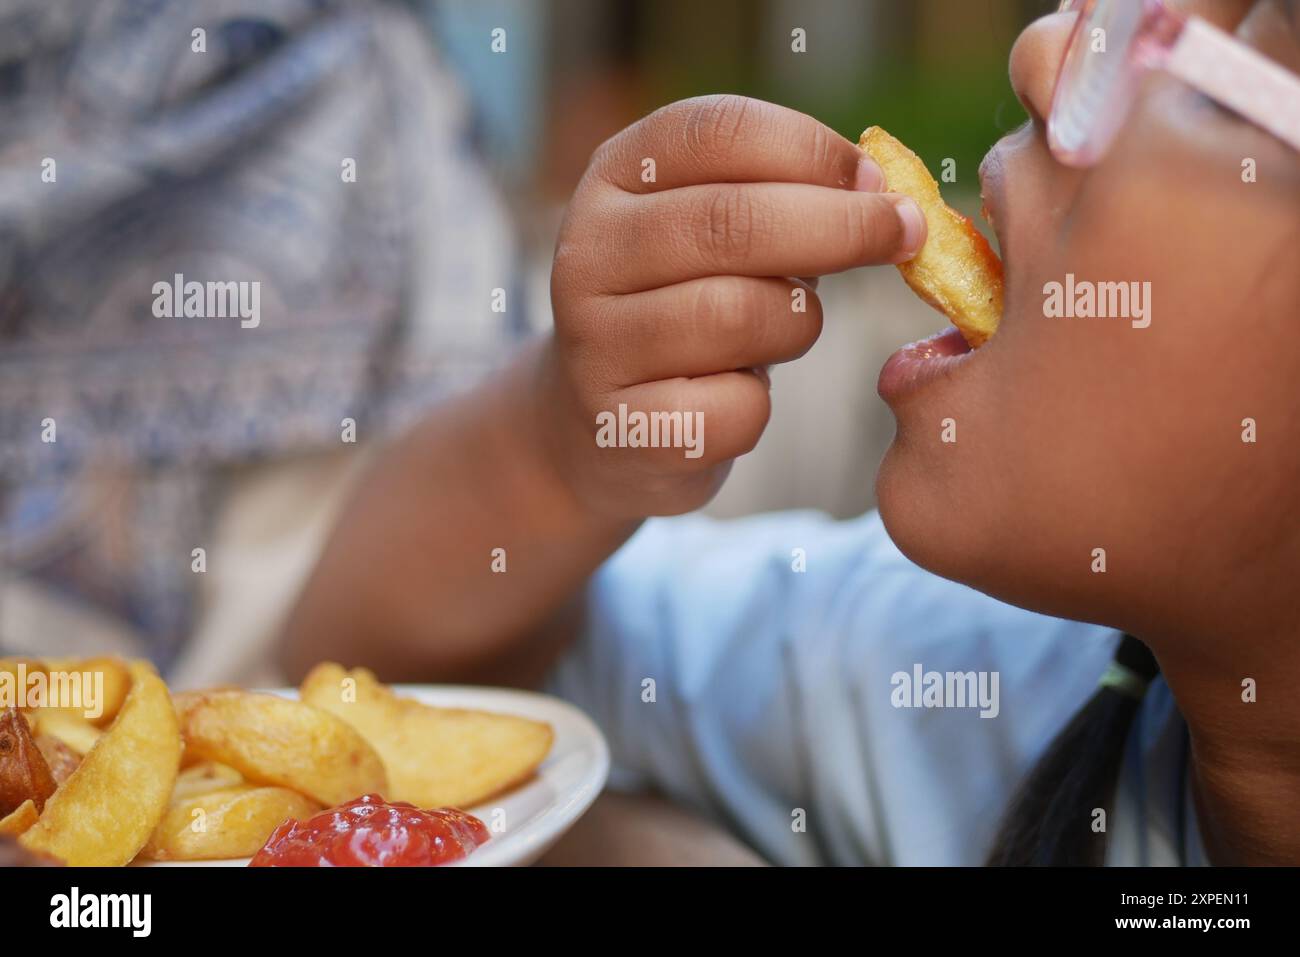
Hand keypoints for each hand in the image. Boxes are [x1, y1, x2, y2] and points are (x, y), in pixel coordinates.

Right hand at [542, 94, 925, 517]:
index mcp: (614, 177)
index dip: (812, 150)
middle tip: (903, 234)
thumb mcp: (715, 235)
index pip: (717, 132)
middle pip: (731, 222)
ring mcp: (594, 342)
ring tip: (788, 328)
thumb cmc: (688, 308)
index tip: (876, 181)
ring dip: (798, 323)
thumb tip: (888, 202)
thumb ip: (783, 199)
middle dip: (842, 226)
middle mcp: (587, 251)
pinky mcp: (622, 426)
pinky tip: (736, 398)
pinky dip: (759, 407)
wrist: (601, 424)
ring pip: (739, 315)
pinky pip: (736, 408)